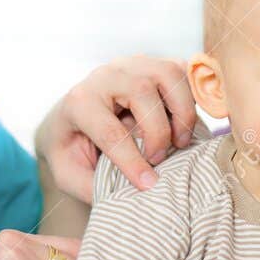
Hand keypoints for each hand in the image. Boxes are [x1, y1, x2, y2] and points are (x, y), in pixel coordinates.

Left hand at [35, 56, 198, 201]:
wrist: (68, 118)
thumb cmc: (69, 148)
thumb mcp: (67, 173)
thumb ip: (93, 186)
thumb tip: (131, 196)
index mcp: (79, 102)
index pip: (110, 131)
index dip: (132, 161)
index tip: (148, 184)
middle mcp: (104, 76)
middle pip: (142, 91)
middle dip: (158, 132)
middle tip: (158, 159)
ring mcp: (131, 64)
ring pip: (168, 74)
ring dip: (182, 111)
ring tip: (178, 141)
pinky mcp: (153, 63)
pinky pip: (182, 70)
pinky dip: (192, 95)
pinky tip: (185, 122)